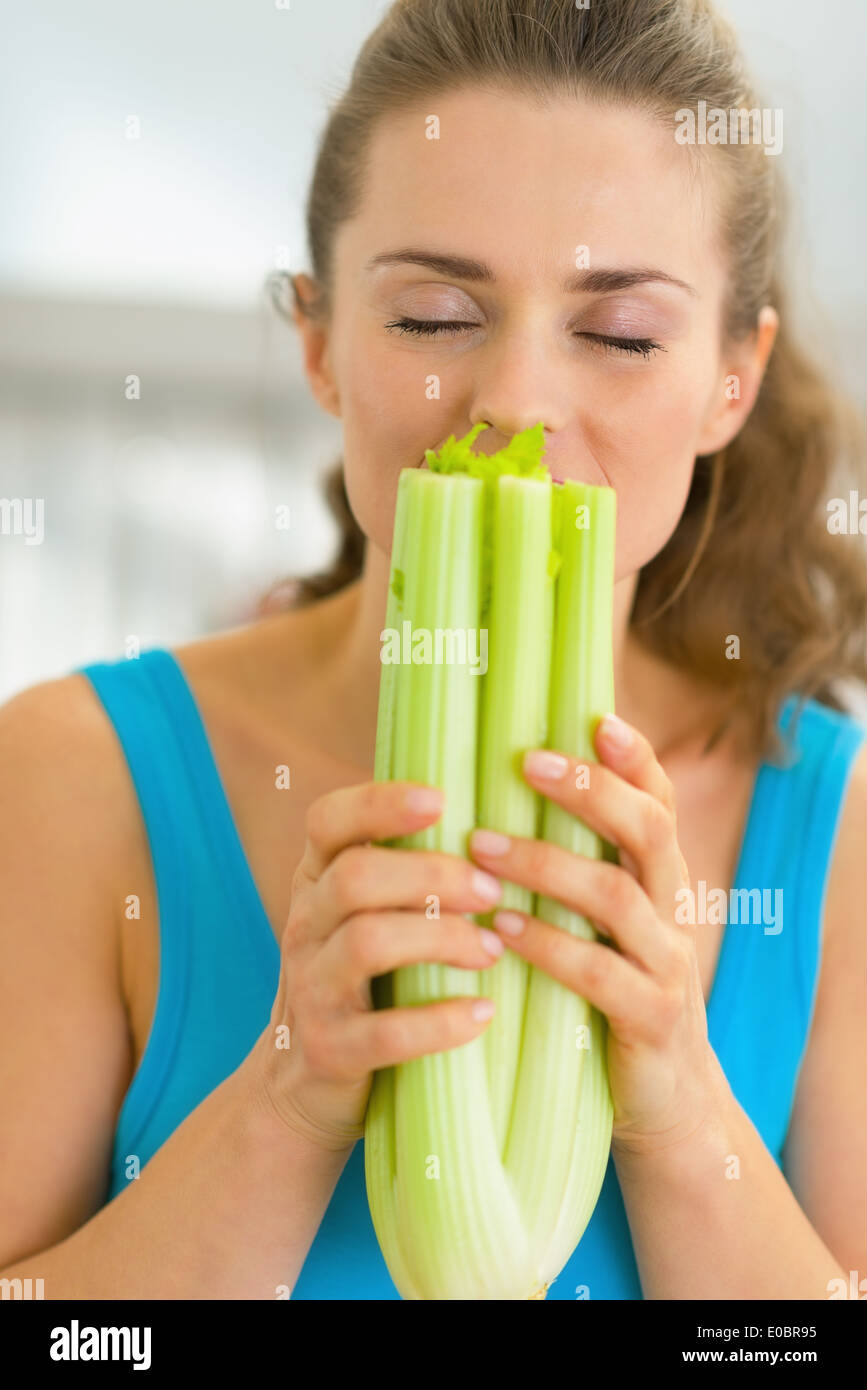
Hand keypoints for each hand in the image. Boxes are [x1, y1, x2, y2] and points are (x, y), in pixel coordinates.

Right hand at [250, 779, 504, 1153]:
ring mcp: (311, 988)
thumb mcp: (365, 914)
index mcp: (316, 880)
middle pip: (355, 877)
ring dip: (442, 939)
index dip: (379, 803)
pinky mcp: (329, 1049)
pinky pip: (384, 1032)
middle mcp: (305, 925)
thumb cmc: (363, 979)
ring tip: (492, 949)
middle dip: (431, 876)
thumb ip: (403, 866)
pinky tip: (483, 1013)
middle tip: (492, 890)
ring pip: (367, 942)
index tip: (441, 800)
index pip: (327, 821)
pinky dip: (440, 1022)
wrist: (303, 1085)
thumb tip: (496, 811)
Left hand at [468, 713, 731, 1160]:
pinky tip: (502, 925)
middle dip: (592, 791)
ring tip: (483, 845)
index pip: (660, 805)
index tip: (595, 717)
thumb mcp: (604, 931)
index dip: (635, 760)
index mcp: (662, 884)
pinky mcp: (651, 1021)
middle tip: (529, 762)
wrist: (664, 1106)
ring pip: (617, 898)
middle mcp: (674, 914)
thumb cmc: (611, 1001)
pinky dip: (547, 944)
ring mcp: (669, 968)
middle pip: (649, 832)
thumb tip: (499, 804)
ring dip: (547, 864)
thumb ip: (577, 873)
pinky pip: (598, 973)